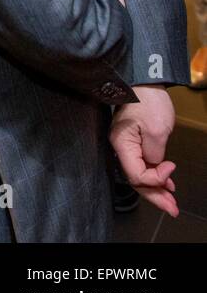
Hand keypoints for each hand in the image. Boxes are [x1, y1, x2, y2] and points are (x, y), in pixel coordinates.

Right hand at [110, 84, 178, 215]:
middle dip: (155, 196)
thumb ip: (155, 154)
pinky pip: (143, 165)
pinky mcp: (134, 143)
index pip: (136, 174)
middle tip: (172, 209)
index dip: (155, 178)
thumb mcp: (157, 130)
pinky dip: (155, 177)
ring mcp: (126, 146)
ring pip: (140, 175)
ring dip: (157, 189)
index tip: (171, 167)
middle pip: (136, 180)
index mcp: (121, 144)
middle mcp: (120, 148)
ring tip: (172, 201)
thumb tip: (156, 166)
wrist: (145, 83)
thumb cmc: (149, 102)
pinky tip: (167, 184)